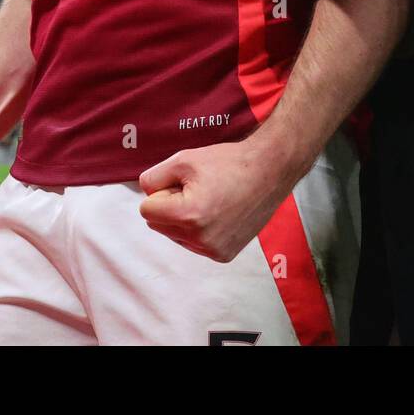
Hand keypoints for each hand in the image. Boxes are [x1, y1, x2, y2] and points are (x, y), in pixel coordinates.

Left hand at [138, 138, 294, 262]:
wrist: (269, 171)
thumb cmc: (228, 162)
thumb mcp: (184, 159)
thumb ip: (154, 177)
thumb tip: (144, 193)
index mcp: (187, 216)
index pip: (146, 210)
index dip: (161, 191)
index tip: (182, 182)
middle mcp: (199, 239)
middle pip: (158, 225)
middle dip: (170, 207)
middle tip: (197, 189)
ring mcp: (213, 250)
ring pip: (176, 236)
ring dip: (183, 219)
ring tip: (210, 199)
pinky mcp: (224, 255)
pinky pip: (194, 244)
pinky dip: (199, 230)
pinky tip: (219, 213)